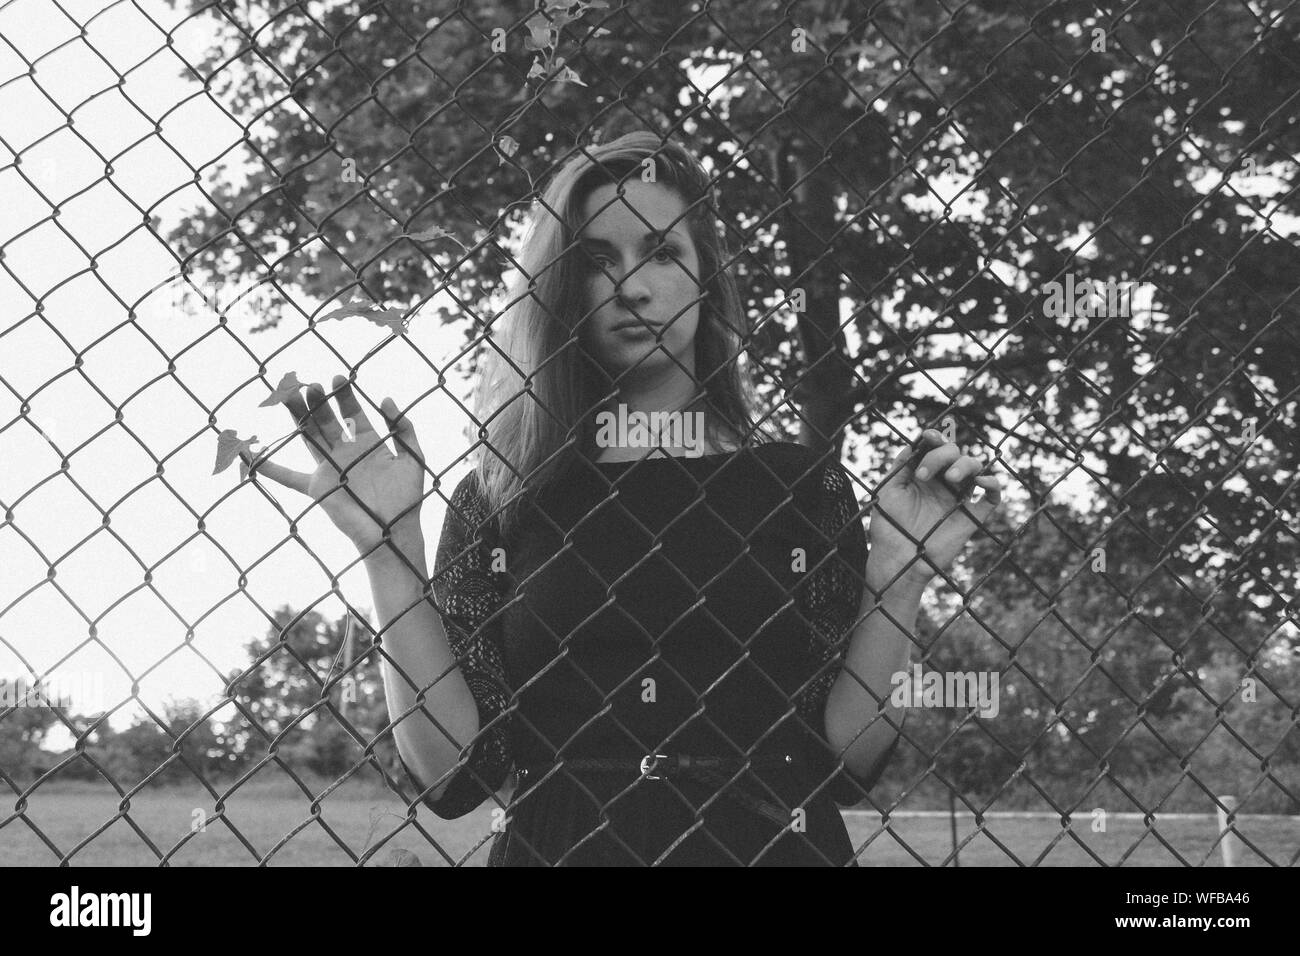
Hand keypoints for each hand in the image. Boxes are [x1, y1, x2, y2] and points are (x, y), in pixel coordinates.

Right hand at [243, 375, 425, 552]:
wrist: (395, 531)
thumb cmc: (407, 498)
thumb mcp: (413, 457)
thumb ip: (404, 428)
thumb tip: (386, 398)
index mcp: (368, 443)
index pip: (353, 412)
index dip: (345, 395)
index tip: (339, 377)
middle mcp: (345, 452)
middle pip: (326, 420)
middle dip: (318, 401)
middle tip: (310, 383)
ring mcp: (329, 468)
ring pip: (309, 436)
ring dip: (299, 416)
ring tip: (288, 393)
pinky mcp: (317, 487)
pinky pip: (288, 477)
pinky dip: (267, 467)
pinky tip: (248, 455)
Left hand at [865, 429, 1002, 589]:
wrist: (898, 559)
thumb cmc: (889, 526)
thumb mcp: (888, 490)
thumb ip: (901, 465)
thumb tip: (915, 442)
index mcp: (924, 474)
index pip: (935, 448)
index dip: (935, 438)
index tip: (928, 437)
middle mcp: (943, 482)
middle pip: (955, 453)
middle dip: (940, 456)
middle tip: (922, 476)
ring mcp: (959, 497)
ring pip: (975, 467)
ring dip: (965, 465)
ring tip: (950, 478)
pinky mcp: (972, 515)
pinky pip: (993, 495)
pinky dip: (993, 484)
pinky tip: (981, 483)